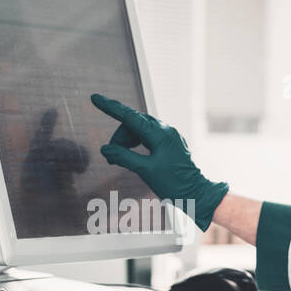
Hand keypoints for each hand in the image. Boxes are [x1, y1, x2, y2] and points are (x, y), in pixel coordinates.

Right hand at [90, 93, 229, 230]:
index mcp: (160, 135)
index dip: (110, 107)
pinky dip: (136, 143)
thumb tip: (105, 149)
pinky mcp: (170, 142)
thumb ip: (123, 157)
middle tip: (111, 158)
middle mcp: (165, 130)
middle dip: (119, 138)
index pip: (129, 117)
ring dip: (126, 141)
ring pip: (139, 129)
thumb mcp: (145, 170)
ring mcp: (169, 135)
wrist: (196, 193)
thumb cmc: (174, 184)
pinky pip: (148, 135)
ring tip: (120, 159)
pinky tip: (134, 155)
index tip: (95, 98)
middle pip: (133, 124)